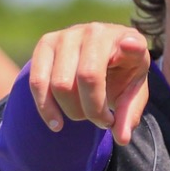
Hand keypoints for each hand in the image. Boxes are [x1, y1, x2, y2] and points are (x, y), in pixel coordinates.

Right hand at [27, 22, 152, 145]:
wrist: (96, 58)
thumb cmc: (119, 76)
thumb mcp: (132, 94)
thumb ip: (129, 114)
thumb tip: (122, 138)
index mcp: (127, 39)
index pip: (131, 43)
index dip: (131, 46)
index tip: (130, 46)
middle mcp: (97, 31)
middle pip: (88, 77)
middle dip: (93, 111)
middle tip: (102, 122)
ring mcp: (68, 35)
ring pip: (61, 84)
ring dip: (72, 111)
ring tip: (83, 116)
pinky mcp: (45, 44)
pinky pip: (38, 81)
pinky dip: (45, 108)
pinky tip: (56, 124)